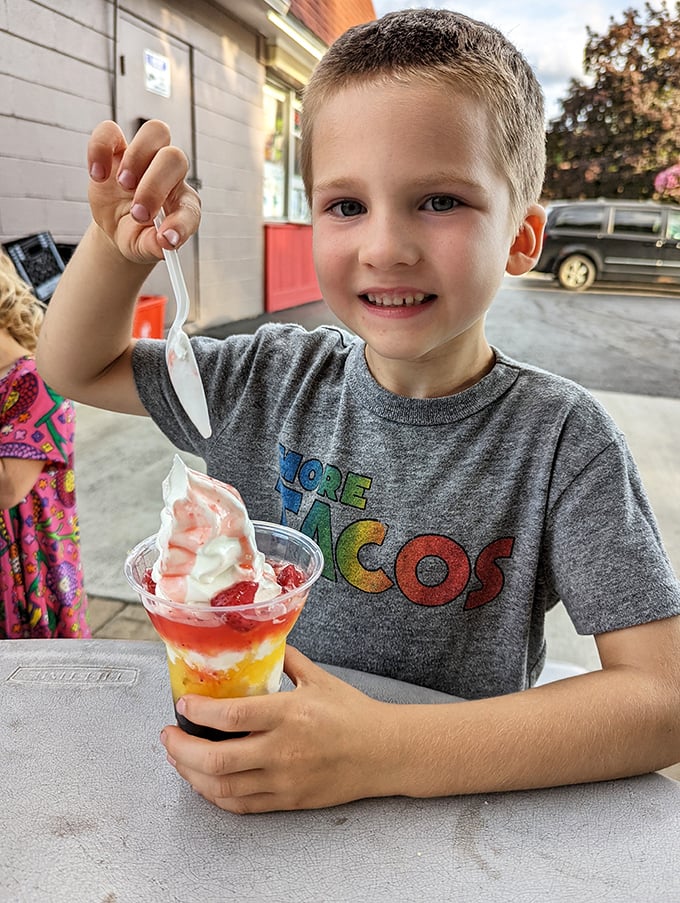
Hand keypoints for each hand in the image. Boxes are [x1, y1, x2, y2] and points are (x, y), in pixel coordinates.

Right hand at [86, 119, 200, 263]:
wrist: (118, 225)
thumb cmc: (138, 235)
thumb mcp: (144, 247)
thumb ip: (154, 246)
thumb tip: (163, 243)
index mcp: (182, 204)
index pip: (190, 207)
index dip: (181, 223)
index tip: (165, 240)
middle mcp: (170, 176)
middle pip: (175, 158)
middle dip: (154, 186)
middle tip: (138, 213)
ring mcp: (144, 158)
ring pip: (156, 132)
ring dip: (137, 157)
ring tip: (123, 185)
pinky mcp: (116, 149)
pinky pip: (110, 130)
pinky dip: (100, 148)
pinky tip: (98, 175)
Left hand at [160, 647, 396, 812]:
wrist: (383, 752)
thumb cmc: (352, 713)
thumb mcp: (318, 678)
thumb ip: (285, 659)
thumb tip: (259, 641)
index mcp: (289, 714)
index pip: (231, 716)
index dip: (198, 713)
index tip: (182, 706)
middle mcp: (283, 751)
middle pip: (217, 758)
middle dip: (181, 749)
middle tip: (167, 736)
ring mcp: (284, 780)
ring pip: (223, 787)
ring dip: (192, 774)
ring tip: (177, 759)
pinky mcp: (288, 801)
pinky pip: (242, 805)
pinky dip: (216, 796)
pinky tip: (204, 783)